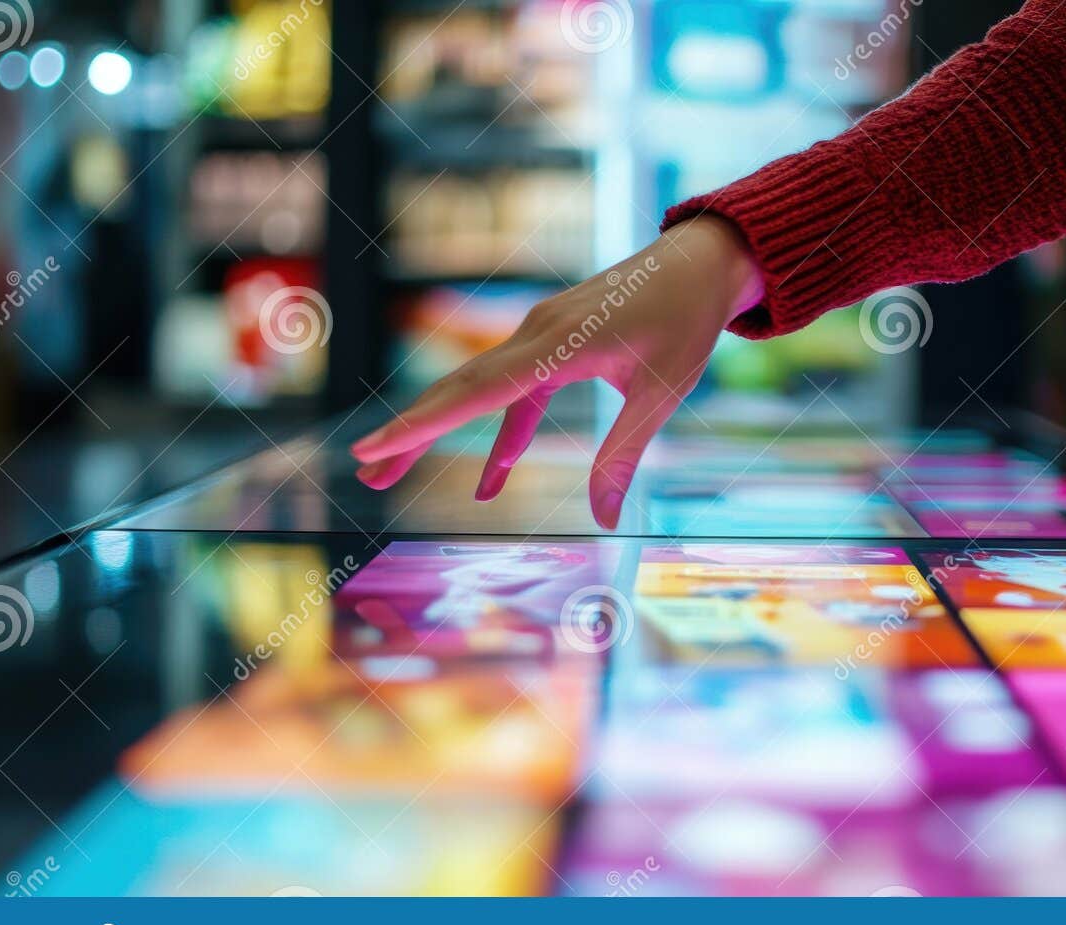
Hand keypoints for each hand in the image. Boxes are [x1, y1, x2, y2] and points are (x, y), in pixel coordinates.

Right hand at [350, 216, 763, 528]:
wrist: (699, 262)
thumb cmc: (685, 322)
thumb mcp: (662, 393)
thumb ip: (626, 455)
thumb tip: (608, 520)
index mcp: (560, 343)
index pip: (478, 390)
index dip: (424, 422)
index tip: (378, 446)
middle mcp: (536, 332)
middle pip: (460, 389)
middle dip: (411, 432)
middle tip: (366, 469)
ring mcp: (540, 333)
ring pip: (478, 388)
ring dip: (441, 430)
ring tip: (394, 473)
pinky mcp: (551, 339)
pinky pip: (512, 390)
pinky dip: (501, 432)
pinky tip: (495, 476)